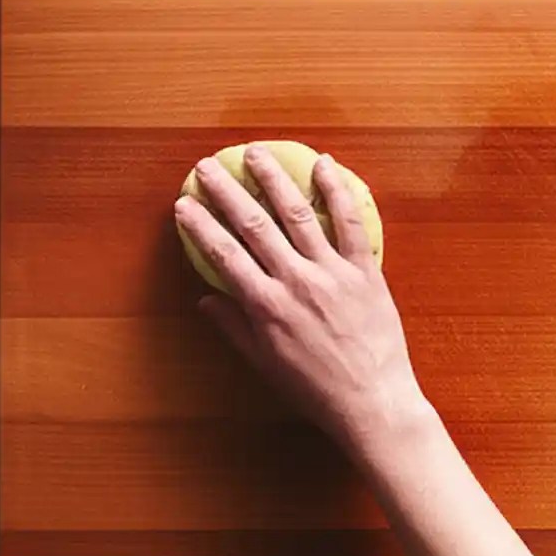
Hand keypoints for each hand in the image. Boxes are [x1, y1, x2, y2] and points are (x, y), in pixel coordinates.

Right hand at [174, 147, 431, 453]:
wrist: (372, 401)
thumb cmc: (315, 389)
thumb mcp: (265, 364)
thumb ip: (234, 327)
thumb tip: (205, 299)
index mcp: (265, 306)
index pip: (223, 254)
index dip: (200, 225)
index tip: (184, 203)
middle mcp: (295, 282)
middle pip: (254, 224)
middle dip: (227, 191)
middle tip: (208, 166)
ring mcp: (332, 273)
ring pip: (298, 214)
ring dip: (274, 179)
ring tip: (256, 153)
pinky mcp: (365, 271)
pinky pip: (351, 223)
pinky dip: (337, 191)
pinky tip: (324, 165)